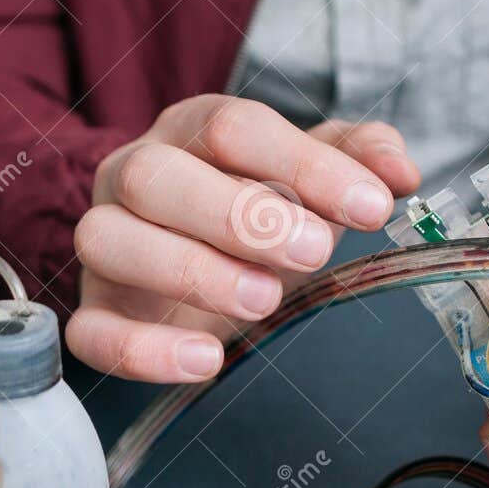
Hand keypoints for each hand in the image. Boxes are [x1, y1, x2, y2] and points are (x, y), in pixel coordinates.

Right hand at [67, 96, 419, 381]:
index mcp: (188, 133)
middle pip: (155, 175)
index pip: (231, 127)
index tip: (371, 206)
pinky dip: (143, 351)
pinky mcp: (94, 312)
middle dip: (239, 213)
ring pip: (110, 241)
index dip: (304, 164)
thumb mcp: (305, 181)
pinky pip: (90, 330)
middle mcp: (131, 178)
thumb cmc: (250, 214)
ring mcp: (105, 245)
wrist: (186, 271)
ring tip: (265, 300)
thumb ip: (351, 162)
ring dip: (190, 270)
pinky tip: (206, 360)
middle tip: (315, 250)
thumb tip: (398, 170)